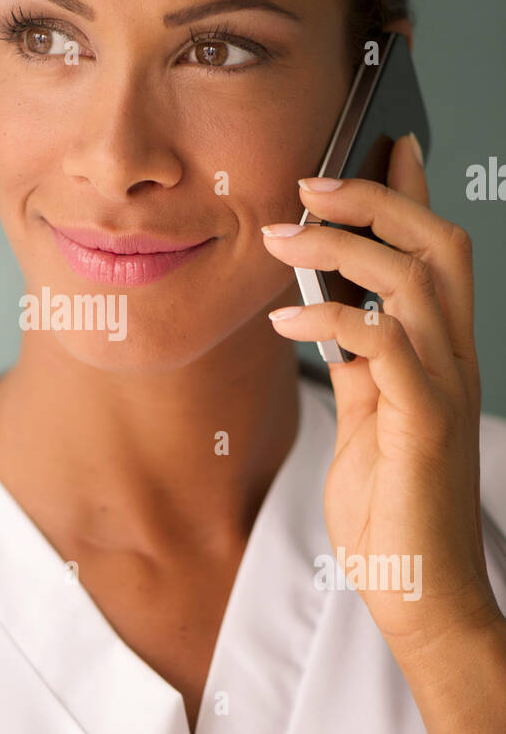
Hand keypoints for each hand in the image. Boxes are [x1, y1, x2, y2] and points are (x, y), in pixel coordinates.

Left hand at [261, 133, 502, 653]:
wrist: (419, 591)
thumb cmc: (392, 510)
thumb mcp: (367, 421)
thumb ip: (360, 367)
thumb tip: (331, 318)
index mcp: (439, 355)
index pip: (438, 254)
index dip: (413, 193)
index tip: (382, 142)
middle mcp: (452, 361)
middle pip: (439, 246)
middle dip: (377, 200)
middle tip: (310, 183)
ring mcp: (443, 390)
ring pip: (417, 282)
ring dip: (345, 249)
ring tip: (282, 238)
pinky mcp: (423, 424)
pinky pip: (386, 348)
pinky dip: (334, 322)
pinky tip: (288, 322)